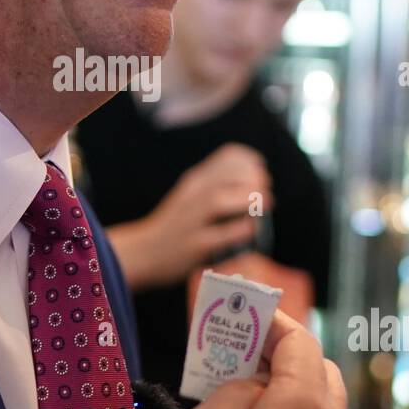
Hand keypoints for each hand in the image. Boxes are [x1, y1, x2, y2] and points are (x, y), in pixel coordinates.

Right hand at [108, 143, 272, 289]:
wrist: (143, 252)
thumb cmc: (175, 224)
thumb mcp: (190, 194)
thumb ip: (216, 182)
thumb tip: (254, 178)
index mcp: (195, 181)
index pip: (225, 157)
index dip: (249, 159)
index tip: (260, 169)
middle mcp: (192, 197)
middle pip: (224, 177)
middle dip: (252, 178)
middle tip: (265, 187)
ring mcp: (191, 221)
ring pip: (218, 202)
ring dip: (246, 199)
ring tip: (265, 203)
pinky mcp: (194, 246)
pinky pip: (219, 236)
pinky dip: (239, 230)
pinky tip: (251, 228)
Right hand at [127, 310, 348, 408]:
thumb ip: (235, 389)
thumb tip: (254, 382)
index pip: (301, 343)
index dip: (269, 319)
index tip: (237, 304)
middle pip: (318, 372)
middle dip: (280, 349)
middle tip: (233, 342)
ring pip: (318, 408)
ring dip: (283, 386)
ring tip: (233, 382)